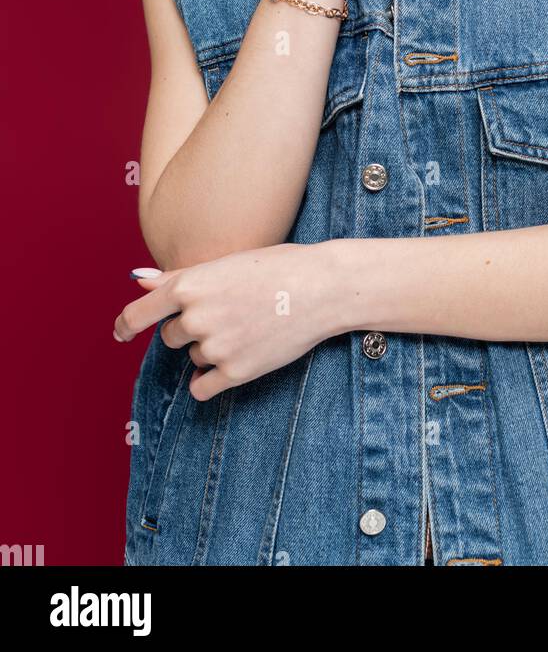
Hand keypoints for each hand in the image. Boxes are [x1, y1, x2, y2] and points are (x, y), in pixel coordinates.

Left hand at [113, 243, 340, 400]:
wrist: (321, 288)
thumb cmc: (276, 267)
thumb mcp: (225, 264)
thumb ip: (179, 277)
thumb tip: (140, 282)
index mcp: (188, 287)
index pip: (137, 314)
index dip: (125, 326)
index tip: (122, 334)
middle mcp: (194, 318)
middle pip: (172, 337)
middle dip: (192, 329)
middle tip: (230, 314)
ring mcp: (214, 347)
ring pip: (194, 358)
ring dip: (211, 349)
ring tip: (248, 328)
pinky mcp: (235, 373)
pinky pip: (202, 388)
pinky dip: (210, 380)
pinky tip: (231, 365)